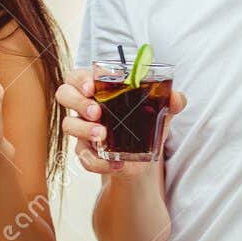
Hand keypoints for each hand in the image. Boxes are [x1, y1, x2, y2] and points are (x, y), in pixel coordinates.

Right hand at [56, 70, 185, 175]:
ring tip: (103, 135)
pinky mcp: (86, 153)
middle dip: (77, 101)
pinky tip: (115, 164)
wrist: (142, 158)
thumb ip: (171, 102)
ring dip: (84, 129)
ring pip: (68, 124)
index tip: (92, 87)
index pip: (78, 76)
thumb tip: (177, 98)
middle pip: (64, 94)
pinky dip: (98, 162)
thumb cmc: (144, 124)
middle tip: (97, 112)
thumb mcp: (160, 112)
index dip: (80, 79)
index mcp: (98, 89)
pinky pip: (83, 157)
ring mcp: (82, 130)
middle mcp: (85, 107)